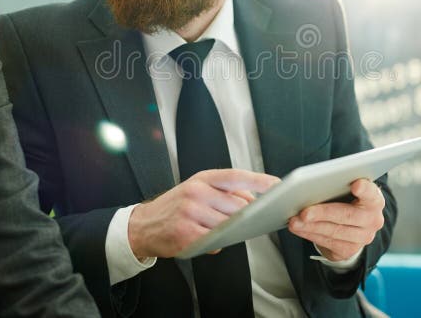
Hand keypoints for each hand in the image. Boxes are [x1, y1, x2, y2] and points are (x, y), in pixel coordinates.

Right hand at [128, 168, 279, 258]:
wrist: (143, 226)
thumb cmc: (175, 207)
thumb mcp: (197, 189)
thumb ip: (225, 192)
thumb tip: (253, 199)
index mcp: (202, 179)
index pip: (236, 176)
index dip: (259, 180)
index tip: (277, 185)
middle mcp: (196, 192)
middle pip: (237, 205)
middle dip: (246, 215)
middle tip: (249, 220)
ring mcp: (190, 212)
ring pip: (228, 224)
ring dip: (230, 231)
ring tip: (218, 229)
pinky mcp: (187, 233)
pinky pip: (215, 240)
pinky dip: (216, 243)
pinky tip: (207, 239)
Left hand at [288, 178, 384, 261]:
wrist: (352, 225)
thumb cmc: (345, 199)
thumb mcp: (346, 189)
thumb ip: (337, 183)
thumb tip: (311, 182)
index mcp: (374, 199)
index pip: (372, 193)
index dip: (365, 189)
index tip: (355, 185)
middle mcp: (373, 220)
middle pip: (347, 216)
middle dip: (323, 213)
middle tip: (304, 212)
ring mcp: (363, 237)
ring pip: (335, 232)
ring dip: (311, 227)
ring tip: (294, 221)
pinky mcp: (349, 250)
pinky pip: (327, 242)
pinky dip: (310, 234)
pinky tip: (298, 229)